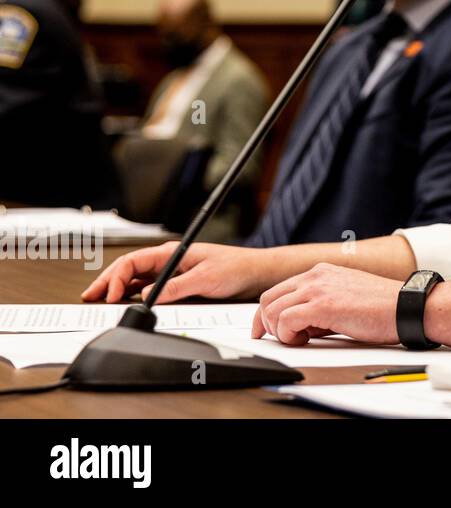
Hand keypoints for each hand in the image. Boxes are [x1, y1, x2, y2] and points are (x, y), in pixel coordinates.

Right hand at [81, 241, 274, 303]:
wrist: (257, 273)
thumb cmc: (237, 268)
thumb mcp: (206, 278)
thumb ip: (178, 287)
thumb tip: (150, 295)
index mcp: (173, 252)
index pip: (134, 261)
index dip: (117, 277)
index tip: (111, 294)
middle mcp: (170, 260)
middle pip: (129, 268)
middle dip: (108, 281)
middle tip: (90, 295)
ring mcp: (173, 271)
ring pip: (137, 277)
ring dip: (118, 287)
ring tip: (101, 298)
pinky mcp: (179, 282)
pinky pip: (150, 287)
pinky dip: (134, 293)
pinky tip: (127, 301)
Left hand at [252, 263, 404, 345]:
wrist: (406, 307)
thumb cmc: (383, 308)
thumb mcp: (344, 300)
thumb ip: (319, 307)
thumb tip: (299, 327)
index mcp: (321, 272)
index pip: (279, 291)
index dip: (269, 315)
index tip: (270, 331)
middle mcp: (316, 276)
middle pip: (268, 299)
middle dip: (268, 323)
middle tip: (283, 339)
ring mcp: (318, 288)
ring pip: (272, 310)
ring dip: (279, 330)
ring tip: (300, 339)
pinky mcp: (323, 305)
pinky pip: (285, 320)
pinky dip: (288, 335)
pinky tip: (306, 340)